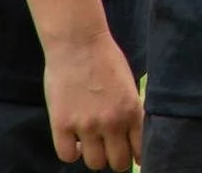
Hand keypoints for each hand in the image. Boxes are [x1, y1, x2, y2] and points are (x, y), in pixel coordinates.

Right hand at [43, 29, 143, 168]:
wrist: (78, 42)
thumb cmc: (105, 58)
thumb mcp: (128, 85)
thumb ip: (130, 111)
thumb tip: (133, 136)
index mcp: (132, 111)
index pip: (139, 151)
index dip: (134, 155)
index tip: (129, 154)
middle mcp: (112, 123)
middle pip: (118, 163)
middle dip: (114, 157)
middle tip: (108, 147)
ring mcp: (86, 125)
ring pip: (94, 163)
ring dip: (93, 155)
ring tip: (90, 141)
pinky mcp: (62, 125)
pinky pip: (67, 156)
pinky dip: (71, 152)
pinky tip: (73, 139)